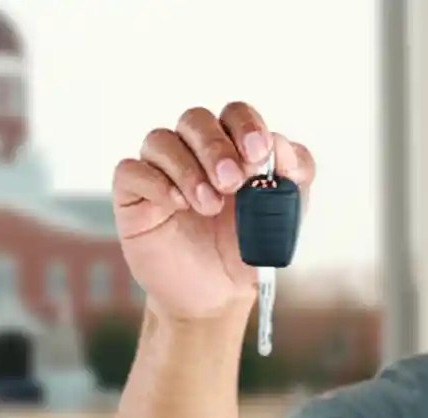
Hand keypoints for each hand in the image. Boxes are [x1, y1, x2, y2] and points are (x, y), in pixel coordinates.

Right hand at [112, 102, 314, 321]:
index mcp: (231, 147)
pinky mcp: (134, 194)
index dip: (245, 126)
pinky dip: (156, 182)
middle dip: (216, 147)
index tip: (258, 153)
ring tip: (209, 207)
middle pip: (195, 120)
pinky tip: (177, 204)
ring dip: (189, 170)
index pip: (234, 114)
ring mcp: (160, 169)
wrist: (217, 294)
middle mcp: (193, 150)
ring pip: (161, 140)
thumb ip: (295, 174)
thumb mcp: (284, 212)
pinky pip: (132, 170)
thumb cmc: (247, 247)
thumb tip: (282, 146)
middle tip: (232, 182)